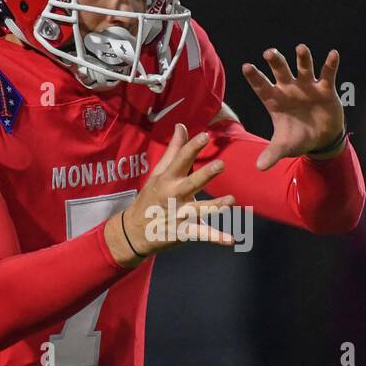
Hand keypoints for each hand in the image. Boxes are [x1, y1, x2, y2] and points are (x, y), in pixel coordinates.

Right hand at [104, 123, 237, 266]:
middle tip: (221, 165)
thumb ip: (173, 151)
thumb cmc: (150, 198)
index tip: (205, 135)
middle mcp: (173, 196)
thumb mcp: (158, 173)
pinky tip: (230, 240)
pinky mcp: (183, 232)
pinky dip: (216, 238)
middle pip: (191, 183)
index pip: (180, 160)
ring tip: (231, 200)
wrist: (134, 232)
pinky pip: (201, 235)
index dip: (192, 147)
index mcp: (168, 179)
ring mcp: (178, 215)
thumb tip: (182, 126)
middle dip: (205, 175)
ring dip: (215, 206)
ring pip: (199, 210)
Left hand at [241, 44, 344, 169]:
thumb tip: (259, 168)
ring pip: (303, 68)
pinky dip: (330, 64)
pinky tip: (333, 54)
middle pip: (280, 71)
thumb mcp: (285, 147)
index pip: (262, 86)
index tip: (246, 66)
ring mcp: (307, 86)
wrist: (321, 138)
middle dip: (276, 62)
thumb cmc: (298, 138)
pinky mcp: (325, 88)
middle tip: (269, 53)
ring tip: (300, 48)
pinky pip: (327, 74)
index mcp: (275, 100)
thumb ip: (272, 153)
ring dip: (302, 58)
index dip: (255, 77)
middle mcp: (289, 89)